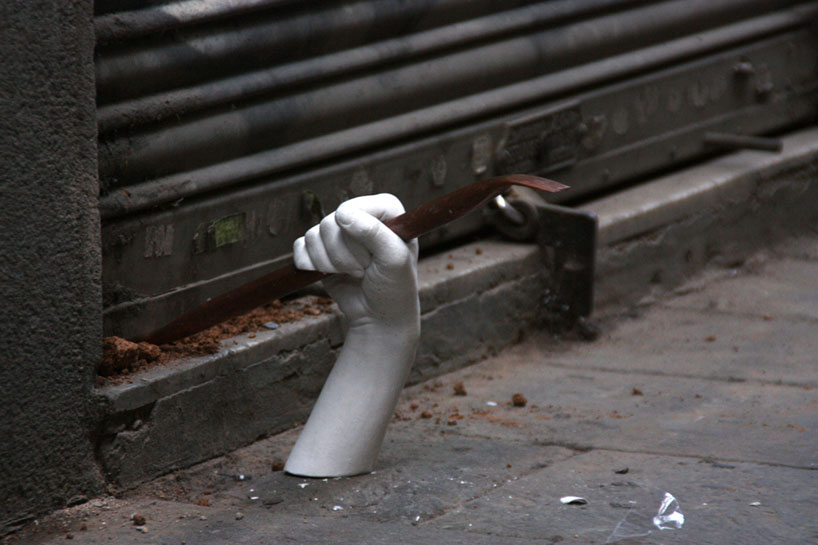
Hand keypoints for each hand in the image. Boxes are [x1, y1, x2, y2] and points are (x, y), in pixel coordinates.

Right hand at [293, 194, 418, 331]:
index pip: (349, 209)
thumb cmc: (394, 287)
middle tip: (364, 269)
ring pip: (312, 236)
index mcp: (384, 208)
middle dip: (344, 256)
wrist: (379, 315)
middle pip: (328, 224)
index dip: (356, 237)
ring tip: (354, 273)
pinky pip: (300, 247)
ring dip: (330, 264)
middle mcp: (359, 214)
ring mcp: (338, 231)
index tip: (374, 256)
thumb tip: (341, 214)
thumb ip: (374, 232)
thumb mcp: (394, 259)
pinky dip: (312, 266)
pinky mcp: (320, 248)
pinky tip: (332, 274)